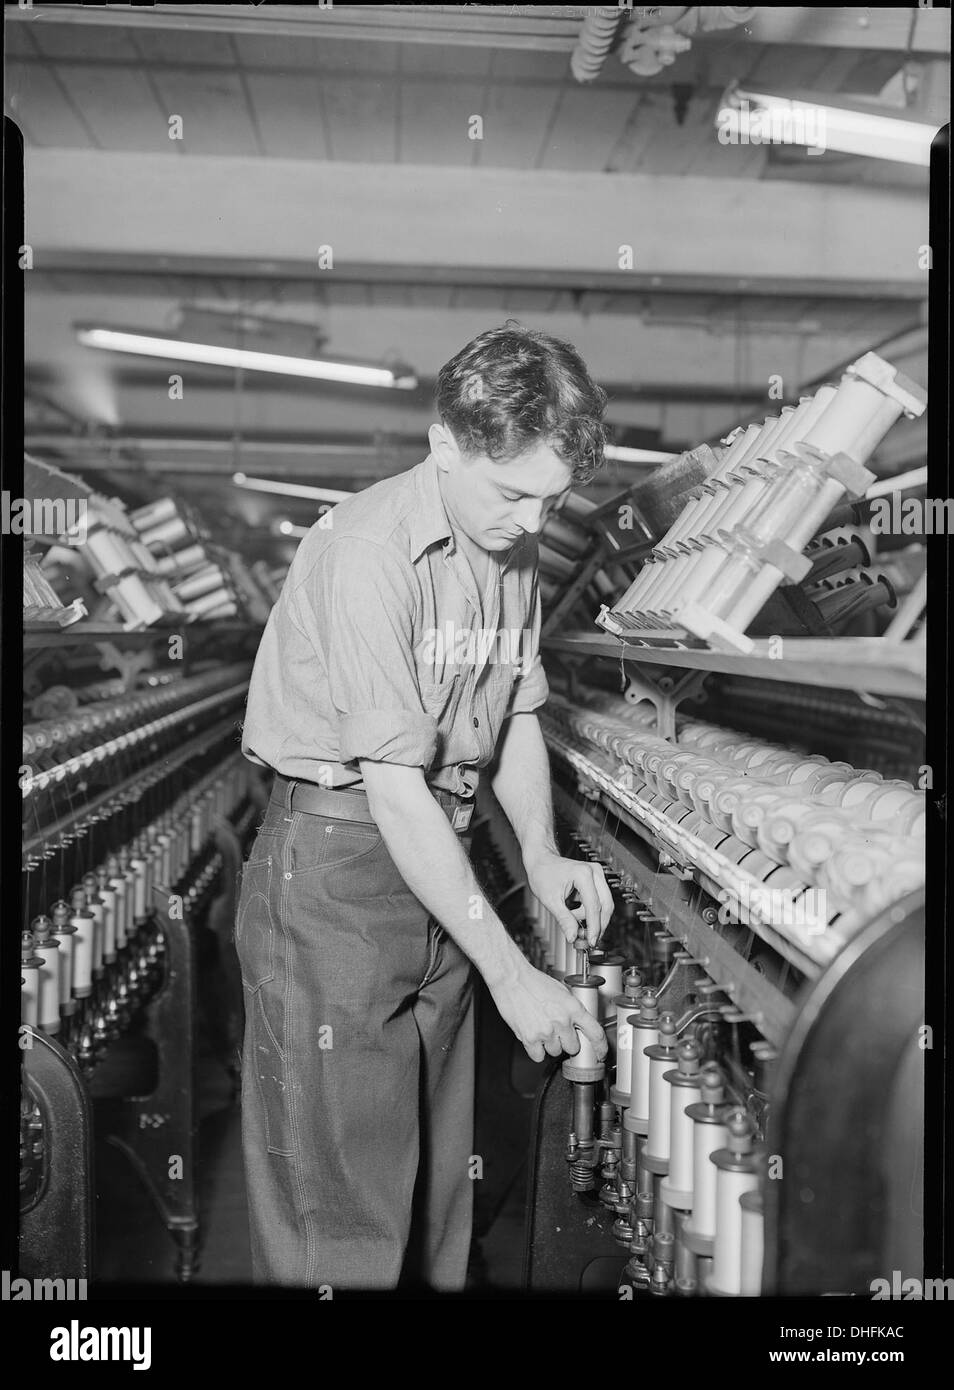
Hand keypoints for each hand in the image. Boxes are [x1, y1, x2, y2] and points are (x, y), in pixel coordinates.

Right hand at [488, 959, 606, 1063]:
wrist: (512, 978)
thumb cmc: (534, 981)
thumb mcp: (561, 991)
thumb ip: (572, 1009)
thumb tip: (577, 1024)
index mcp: (573, 1008)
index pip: (596, 1033)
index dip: (600, 1047)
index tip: (600, 1054)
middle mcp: (562, 1021)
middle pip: (573, 1048)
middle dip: (566, 1042)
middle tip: (557, 1032)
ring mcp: (546, 1031)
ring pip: (555, 1052)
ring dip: (550, 1045)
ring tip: (541, 1029)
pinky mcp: (529, 1038)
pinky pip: (538, 1056)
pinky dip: (536, 1050)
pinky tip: (533, 1038)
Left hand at [525, 850, 612, 947]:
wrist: (541, 860)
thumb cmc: (542, 873)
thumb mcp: (550, 900)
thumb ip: (564, 919)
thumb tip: (573, 936)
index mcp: (583, 874)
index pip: (594, 906)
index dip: (594, 927)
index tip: (591, 942)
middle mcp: (594, 872)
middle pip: (606, 906)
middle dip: (598, 925)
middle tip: (588, 941)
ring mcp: (597, 874)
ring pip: (604, 904)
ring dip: (593, 919)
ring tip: (575, 926)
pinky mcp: (596, 879)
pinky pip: (599, 900)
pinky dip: (590, 912)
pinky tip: (577, 917)